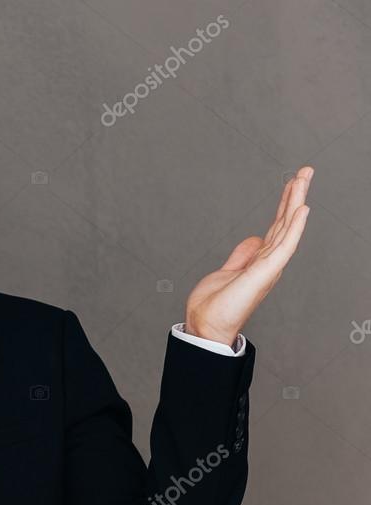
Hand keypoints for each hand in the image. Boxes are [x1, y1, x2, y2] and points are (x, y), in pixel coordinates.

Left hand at [184, 166, 313, 345]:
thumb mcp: (228, 271)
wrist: (206, 326)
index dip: (285, 204)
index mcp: (261, 260)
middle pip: (285, 222)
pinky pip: (284, 246)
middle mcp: (269, 262)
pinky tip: (302, 209)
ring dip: (296, 202)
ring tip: (303, 179)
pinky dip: (295, 228)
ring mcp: (269, 267)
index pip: (276, 226)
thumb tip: (254, 239)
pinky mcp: (265, 272)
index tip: (292, 182)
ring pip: (287, 228)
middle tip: (306, 170)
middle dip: (295, 195)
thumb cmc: (216, 305)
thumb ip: (242, 255)